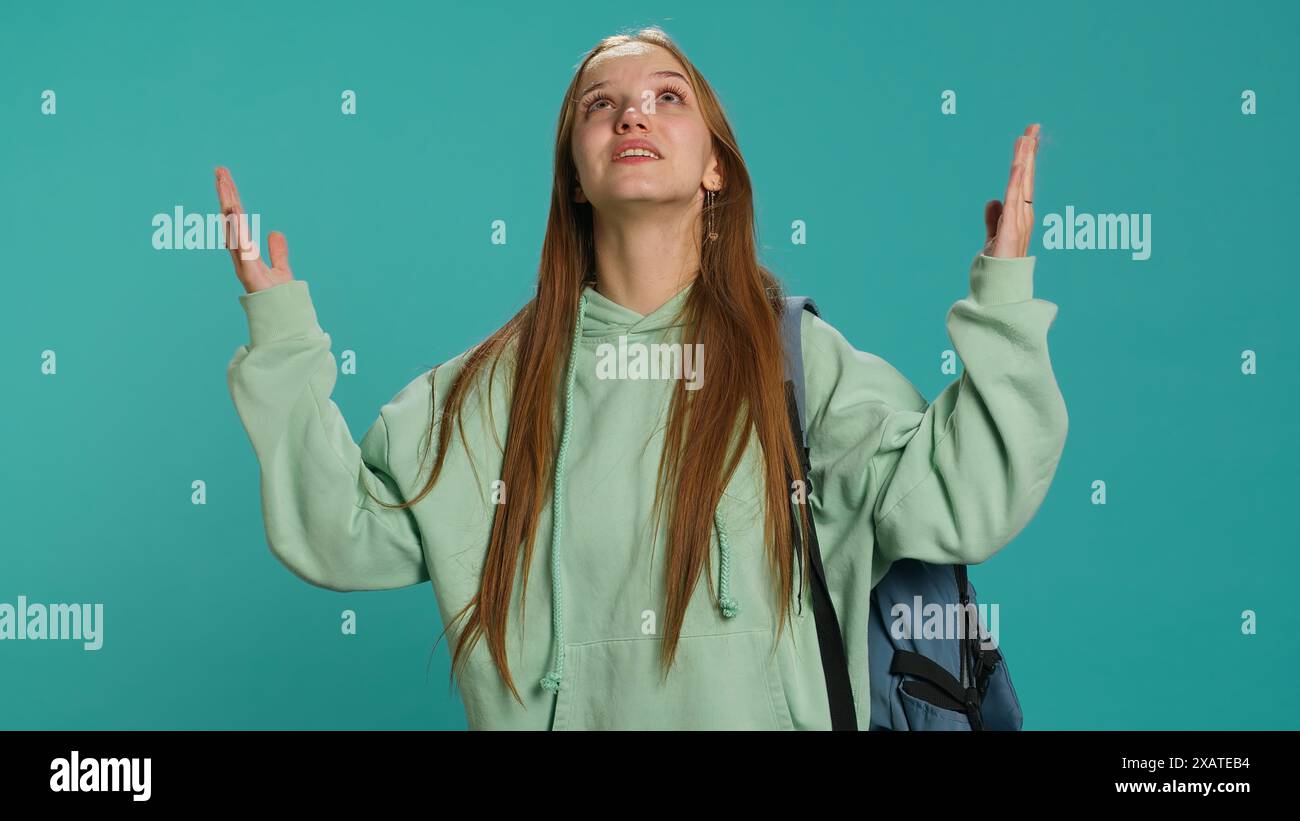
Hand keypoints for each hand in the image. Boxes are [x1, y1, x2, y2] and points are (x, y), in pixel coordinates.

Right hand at [214, 166, 293, 293]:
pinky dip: (237, 228)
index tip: (226, 177)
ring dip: (228, 204)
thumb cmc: (277, 295)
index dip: (232, 198)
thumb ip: (277, 251)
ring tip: (224, 183)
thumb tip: (275, 232)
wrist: (281, 314)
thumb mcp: (280, 268)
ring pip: (233, 226)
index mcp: (246, 249)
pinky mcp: (248, 269)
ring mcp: (242, 260)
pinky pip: (241, 244)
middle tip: (220, 170)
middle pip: (231, 217)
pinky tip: (233, 211)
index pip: (237, 218)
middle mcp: (240, 252)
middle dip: (226, 193)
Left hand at [983, 123, 1039, 257]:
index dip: (1025, 160)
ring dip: (1025, 159)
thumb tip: (992, 201)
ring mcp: (1019, 220)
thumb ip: (993, 219)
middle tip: (1032, 127)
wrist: (1000, 287)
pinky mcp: (1010, 228)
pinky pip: (1015, 199)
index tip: (1028, 139)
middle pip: (1026, 177)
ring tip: (1027, 137)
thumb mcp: (994, 236)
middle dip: (1029, 152)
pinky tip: (1020, 165)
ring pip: (1022, 183)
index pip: (1022, 182)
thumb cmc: (1000, 266)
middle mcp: (1023, 215)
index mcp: (1019, 215)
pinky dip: (1018, 181)